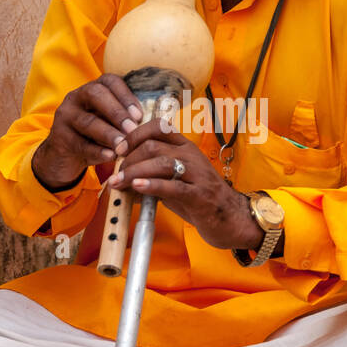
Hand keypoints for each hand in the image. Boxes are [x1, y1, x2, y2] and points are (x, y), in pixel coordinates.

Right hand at [31, 74, 143, 192]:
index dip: (125, 95)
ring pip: (87, 121)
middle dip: (116, 111)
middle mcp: (76, 97)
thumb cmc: (95, 137)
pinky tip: (110, 156)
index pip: (109, 81)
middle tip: (133, 128)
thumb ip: (125, 120)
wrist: (64, 156)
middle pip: (95, 94)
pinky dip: (96, 150)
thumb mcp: (109, 124)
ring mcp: (64, 116)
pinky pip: (79, 142)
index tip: (139, 115)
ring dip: (108, 133)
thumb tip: (156, 124)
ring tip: (123, 146)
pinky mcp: (59, 137)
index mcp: (91, 89)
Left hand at [104, 118, 264, 251]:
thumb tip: (123, 176)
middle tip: (116, 174)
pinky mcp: (200, 195)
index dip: (134, 134)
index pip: (158, 127)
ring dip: (135, 172)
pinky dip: (152, 185)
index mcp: (185, 147)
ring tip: (118, 183)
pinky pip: (173, 186)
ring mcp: (197, 174)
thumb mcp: (175, 181)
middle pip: (153, 146)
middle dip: (129, 159)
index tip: (118, 149)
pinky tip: (137, 186)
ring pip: (161, 162)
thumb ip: (154, 175)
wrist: (231, 219)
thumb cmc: (199, 200)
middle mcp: (191, 156)